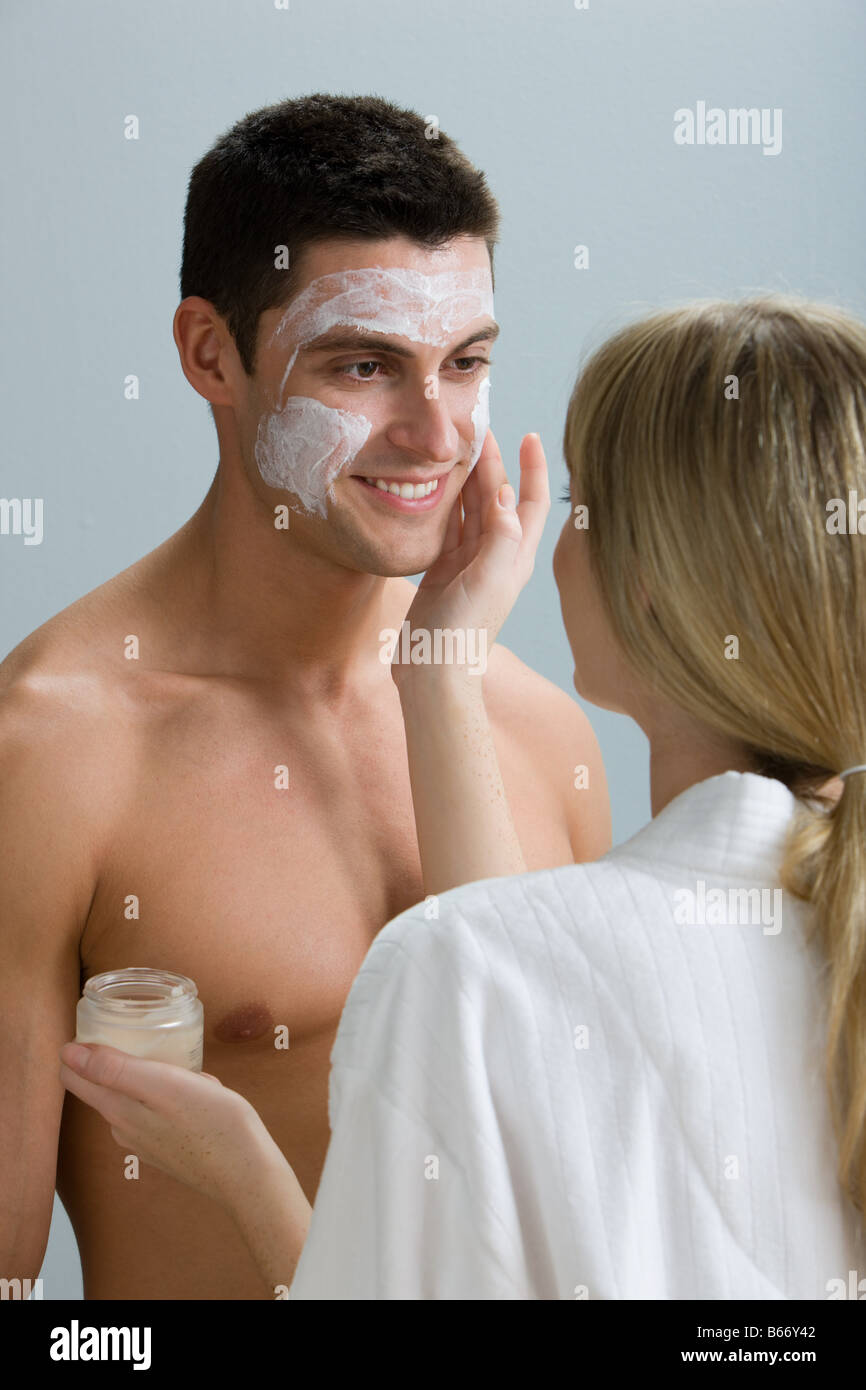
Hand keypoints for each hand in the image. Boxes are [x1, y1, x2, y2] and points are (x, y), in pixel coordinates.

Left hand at [59, 1041, 273, 1210]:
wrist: (248, 1174)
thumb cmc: (213, 1123)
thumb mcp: (164, 1084)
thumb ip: (115, 1070)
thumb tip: (67, 1053)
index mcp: (118, 1110)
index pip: (73, 1077)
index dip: (79, 1047)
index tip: (101, 1023)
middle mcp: (123, 1129)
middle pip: (101, 1085)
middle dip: (112, 1056)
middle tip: (139, 1029)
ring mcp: (145, 1142)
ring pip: (130, 1097)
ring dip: (142, 1074)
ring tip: (173, 1055)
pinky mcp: (167, 1149)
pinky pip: (154, 1111)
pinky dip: (165, 1094)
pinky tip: (195, 1088)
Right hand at [393, 430, 549, 687]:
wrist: (434, 671)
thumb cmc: (465, 631)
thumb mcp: (488, 580)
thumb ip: (499, 537)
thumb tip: (504, 492)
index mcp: (515, 557)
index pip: (532, 503)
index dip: (534, 469)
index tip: (531, 436)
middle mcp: (496, 556)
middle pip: (499, 499)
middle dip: (493, 464)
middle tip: (479, 430)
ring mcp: (470, 564)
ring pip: (472, 510)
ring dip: (468, 480)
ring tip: (458, 448)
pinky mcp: (444, 572)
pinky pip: (449, 528)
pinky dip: (445, 504)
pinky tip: (436, 485)